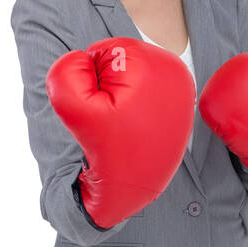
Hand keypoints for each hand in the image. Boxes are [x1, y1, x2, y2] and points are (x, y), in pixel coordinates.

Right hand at [46, 37, 195, 227]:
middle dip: (107, 88)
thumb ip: (65, 73)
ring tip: (124, 127)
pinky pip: (140, 94)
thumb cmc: (106, 151)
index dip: (91, 81)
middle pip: (120, 63)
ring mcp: (182, 91)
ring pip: (128, 79)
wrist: (128, 194)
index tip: (103, 111)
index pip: (104, 52)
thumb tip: (80, 62)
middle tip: (113, 122)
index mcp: (160, 65)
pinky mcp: (179, 107)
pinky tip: (134, 130)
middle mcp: (178, 73)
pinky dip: (131, 109)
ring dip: (118, 99)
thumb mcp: (74, 108)